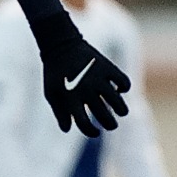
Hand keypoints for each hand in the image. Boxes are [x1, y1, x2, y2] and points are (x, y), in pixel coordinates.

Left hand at [29, 11, 130, 136]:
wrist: (61, 45)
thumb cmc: (54, 72)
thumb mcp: (51, 93)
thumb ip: (60, 112)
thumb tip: (68, 129)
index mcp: (71, 98)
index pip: (84, 123)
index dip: (91, 132)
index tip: (96, 132)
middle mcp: (86, 90)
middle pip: (104, 115)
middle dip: (110, 124)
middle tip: (111, 125)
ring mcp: (98, 78)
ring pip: (117, 102)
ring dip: (121, 110)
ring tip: (121, 112)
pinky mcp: (107, 67)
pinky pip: (123, 82)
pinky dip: (124, 88)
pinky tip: (119, 90)